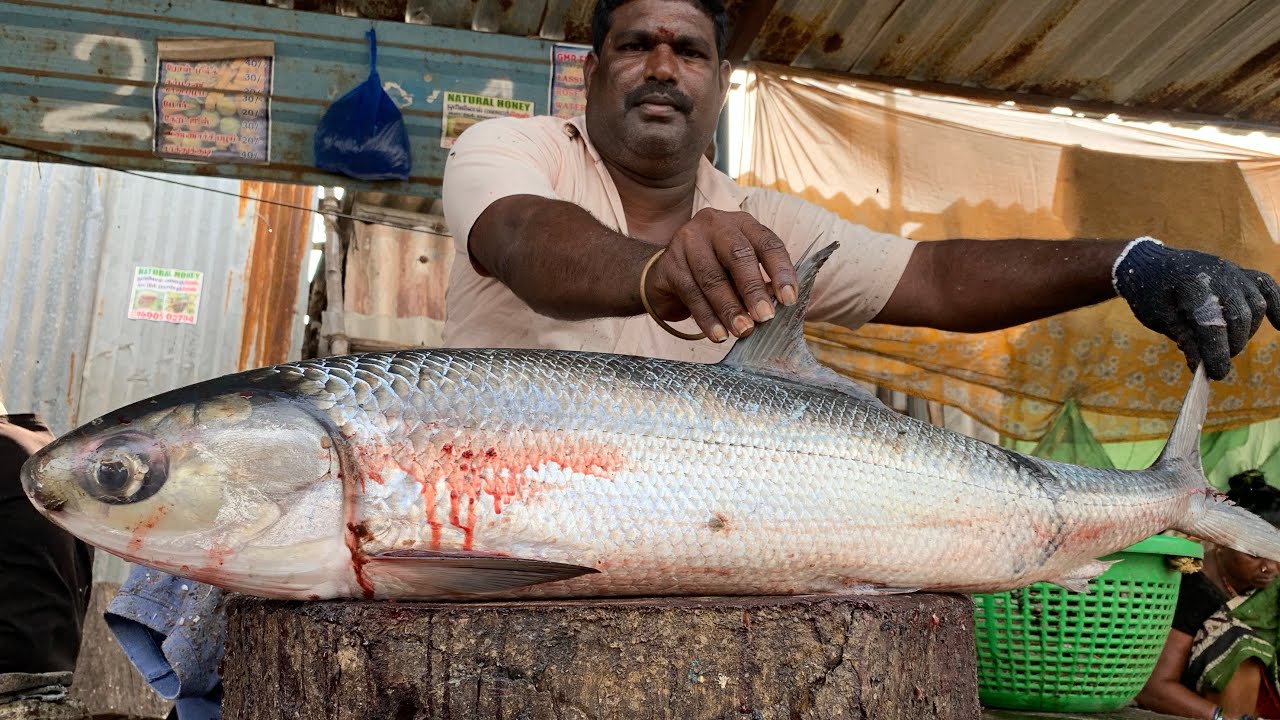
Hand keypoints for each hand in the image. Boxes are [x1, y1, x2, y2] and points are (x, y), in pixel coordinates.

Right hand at [642, 208, 798, 341]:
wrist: (668, 276)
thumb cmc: (716, 272)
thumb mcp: (740, 271)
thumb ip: (760, 283)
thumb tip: (778, 305)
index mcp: (741, 223)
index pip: (767, 243)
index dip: (781, 271)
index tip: (789, 300)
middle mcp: (713, 225)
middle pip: (738, 255)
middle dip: (753, 289)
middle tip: (765, 317)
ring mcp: (687, 241)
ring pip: (712, 277)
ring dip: (730, 308)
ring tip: (743, 330)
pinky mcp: (668, 264)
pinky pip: (691, 293)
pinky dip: (707, 317)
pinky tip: (719, 334)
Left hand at [1113, 238, 1279, 379]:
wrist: (1148, 262)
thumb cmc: (1149, 292)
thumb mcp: (1159, 319)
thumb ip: (1185, 339)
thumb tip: (1202, 367)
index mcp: (1193, 286)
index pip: (1213, 326)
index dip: (1217, 354)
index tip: (1216, 374)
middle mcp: (1218, 275)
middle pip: (1239, 317)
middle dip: (1231, 345)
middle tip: (1216, 361)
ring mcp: (1232, 271)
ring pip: (1256, 306)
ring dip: (1246, 332)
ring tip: (1228, 346)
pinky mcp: (1239, 272)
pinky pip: (1267, 286)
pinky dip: (1278, 304)